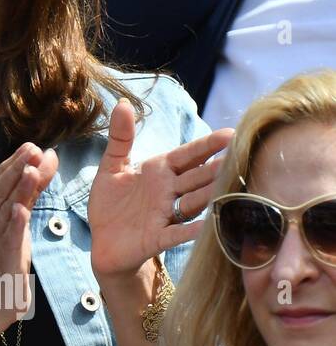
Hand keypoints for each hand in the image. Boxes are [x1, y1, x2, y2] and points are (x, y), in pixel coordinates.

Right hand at [0, 143, 57, 327]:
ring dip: (17, 189)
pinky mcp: (4, 253)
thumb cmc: (7, 251)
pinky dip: (14, 222)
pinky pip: (9, 236)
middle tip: (33, 148)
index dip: (17, 160)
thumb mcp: (20, 216)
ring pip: (5, 207)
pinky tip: (20, 210)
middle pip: (2, 187)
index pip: (3, 177)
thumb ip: (32, 189)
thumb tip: (45, 159)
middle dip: (17, 167)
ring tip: (30, 170)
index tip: (34, 145)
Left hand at [88, 99, 233, 280]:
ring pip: (193, 202)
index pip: (188, 154)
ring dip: (211, 195)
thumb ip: (120, 137)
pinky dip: (190, 231)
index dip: (207, 145)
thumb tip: (123, 103)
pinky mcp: (157, 238)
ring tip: (231, 186)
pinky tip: (205, 226)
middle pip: (197, 177)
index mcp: (159, 171)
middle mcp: (168, 192)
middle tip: (241, 156)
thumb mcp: (111, 167)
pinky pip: (176, 234)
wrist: (103, 242)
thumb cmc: (111, 204)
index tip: (230, 133)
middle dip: (217, 168)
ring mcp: (165, 215)